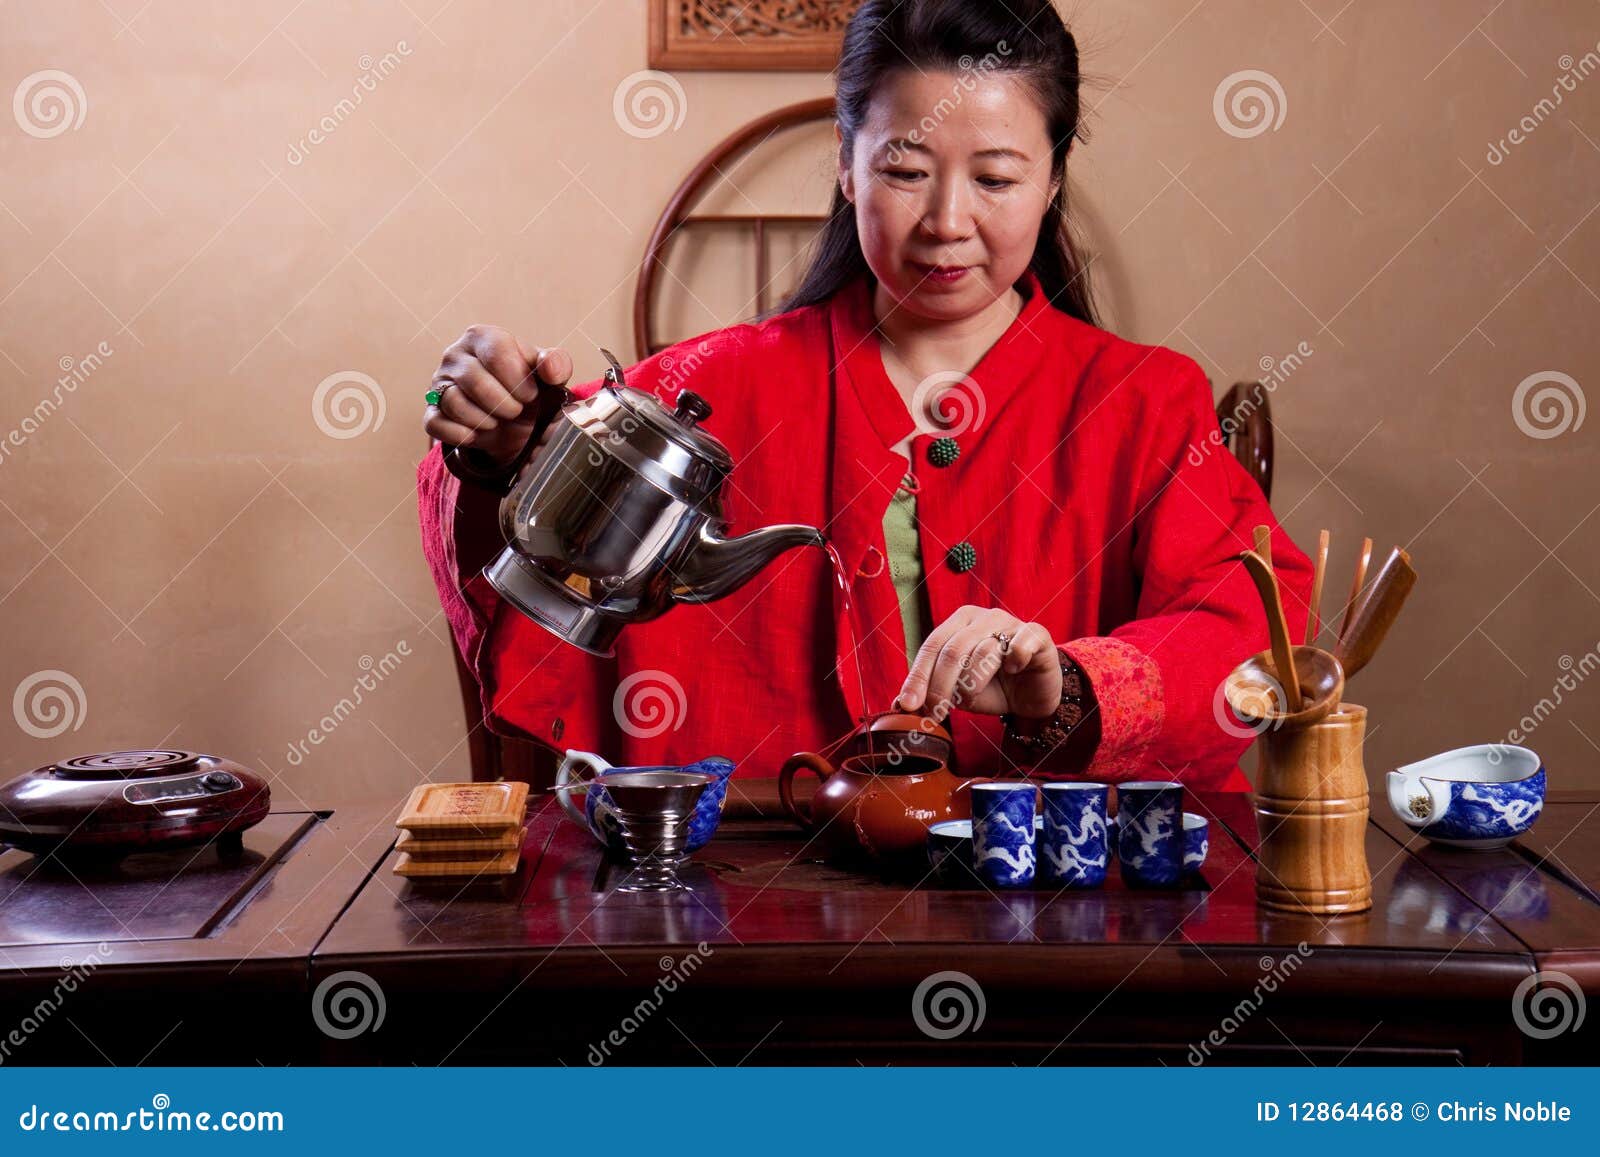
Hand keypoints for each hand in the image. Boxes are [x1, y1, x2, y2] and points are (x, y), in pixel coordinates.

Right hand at [423, 325, 572, 466]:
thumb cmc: (527, 387)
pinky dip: (461, 434)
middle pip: (474, 378)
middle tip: (517, 411)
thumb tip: (551, 369)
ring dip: (484, 419)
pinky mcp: (432, 410)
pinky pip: (436, 423)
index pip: (497, 351)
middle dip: (503, 403)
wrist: (511, 419)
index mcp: (483, 337)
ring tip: (498, 421)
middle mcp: (455, 355)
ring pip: (454, 402)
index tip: (531, 396)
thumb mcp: (548, 375)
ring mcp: (439, 383)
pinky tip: (478, 435)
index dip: (518, 379)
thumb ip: (556, 365)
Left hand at [894, 605, 1062, 719]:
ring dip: (974, 683)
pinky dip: (1014, 661)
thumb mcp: (958, 693)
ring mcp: (1011, 623)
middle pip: (953, 650)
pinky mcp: (1037, 634)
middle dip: (940, 686)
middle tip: (937, 712)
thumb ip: (932, 692)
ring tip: (975, 696)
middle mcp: (983, 617)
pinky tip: (1013, 671)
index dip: (918, 677)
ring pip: (983, 651)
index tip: (908, 705)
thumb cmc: (993, 689)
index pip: (932, 646)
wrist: (1034, 696)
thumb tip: (899, 704)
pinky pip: (1019, 645)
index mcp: (959, 623)